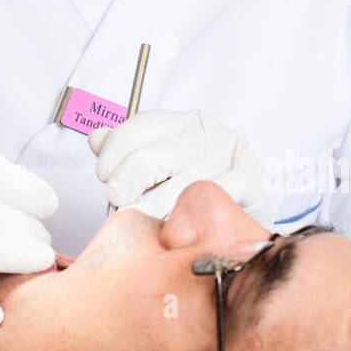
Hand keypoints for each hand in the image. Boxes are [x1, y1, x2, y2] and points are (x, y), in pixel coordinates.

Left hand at [87, 109, 270, 226]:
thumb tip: (96, 139)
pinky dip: (194, 213)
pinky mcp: (254, 182)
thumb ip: (126, 153)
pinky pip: (218, 196)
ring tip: (143, 221)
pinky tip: (176, 227)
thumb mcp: (158, 168)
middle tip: (116, 197)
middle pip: (165, 150)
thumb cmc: (191, 193)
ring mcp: (232, 157)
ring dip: (159, 204)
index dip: (120, 146)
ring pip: (188, 180)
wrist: (240, 219)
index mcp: (183, 123)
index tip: (103, 173)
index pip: (146, 124)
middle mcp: (209, 134)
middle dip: (134, 174)